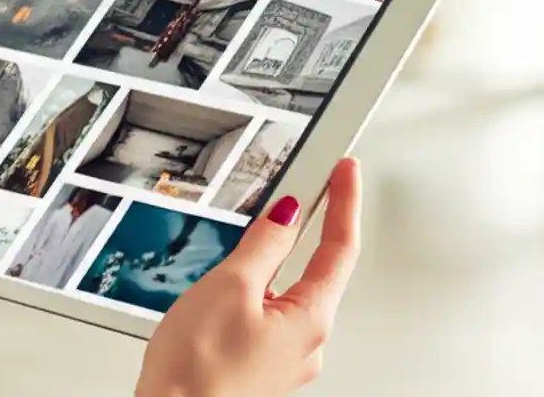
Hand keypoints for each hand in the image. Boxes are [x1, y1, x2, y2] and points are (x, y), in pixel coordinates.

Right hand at [136, 158, 361, 396]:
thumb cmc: (198, 372)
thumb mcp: (230, 286)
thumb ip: (263, 245)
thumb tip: (286, 215)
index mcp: (310, 320)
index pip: (339, 248)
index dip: (344, 203)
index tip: (346, 171)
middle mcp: (306, 344)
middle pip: (315, 273)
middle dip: (302, 235)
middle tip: (295, 192)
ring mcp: (282, 360)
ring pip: (284, 298)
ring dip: (265, 271)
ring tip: (233, 258)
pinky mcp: (257, 368)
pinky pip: (265, 319)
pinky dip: (250, 297)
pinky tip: (222, 297)